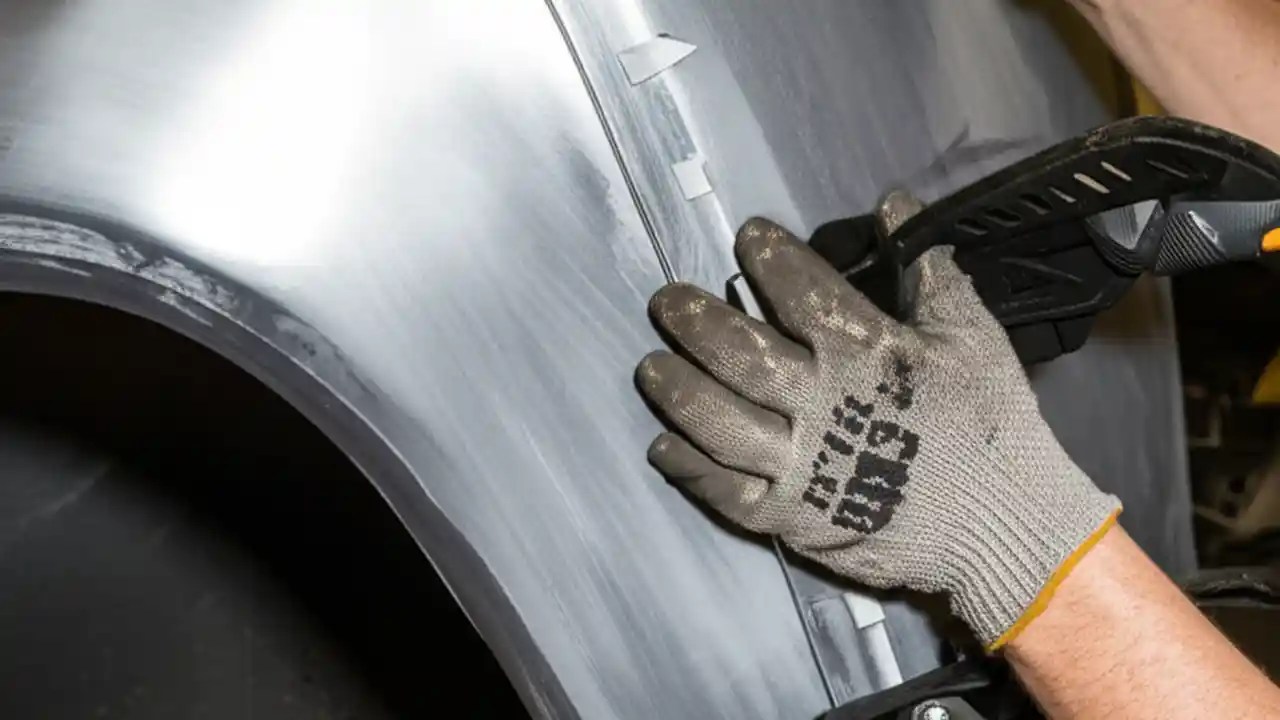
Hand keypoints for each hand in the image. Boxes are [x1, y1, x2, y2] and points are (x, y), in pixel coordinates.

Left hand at [636, 207, 1118, 648]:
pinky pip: (725, 489)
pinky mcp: (791, 517)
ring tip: (651, 366)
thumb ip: (931, 268)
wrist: (1004, 525)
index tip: (747, 236)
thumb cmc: (989, 426)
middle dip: (694, 319)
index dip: (768, 256)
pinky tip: (664, 445)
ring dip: (676, 389)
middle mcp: (822, 403)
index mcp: (866, 352)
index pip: (800, 290)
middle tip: (667, 300)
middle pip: (738, 352)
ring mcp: (801, 465)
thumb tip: (895, 202)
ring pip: (717, 420)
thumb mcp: (974, 334)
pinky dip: (689, 467)